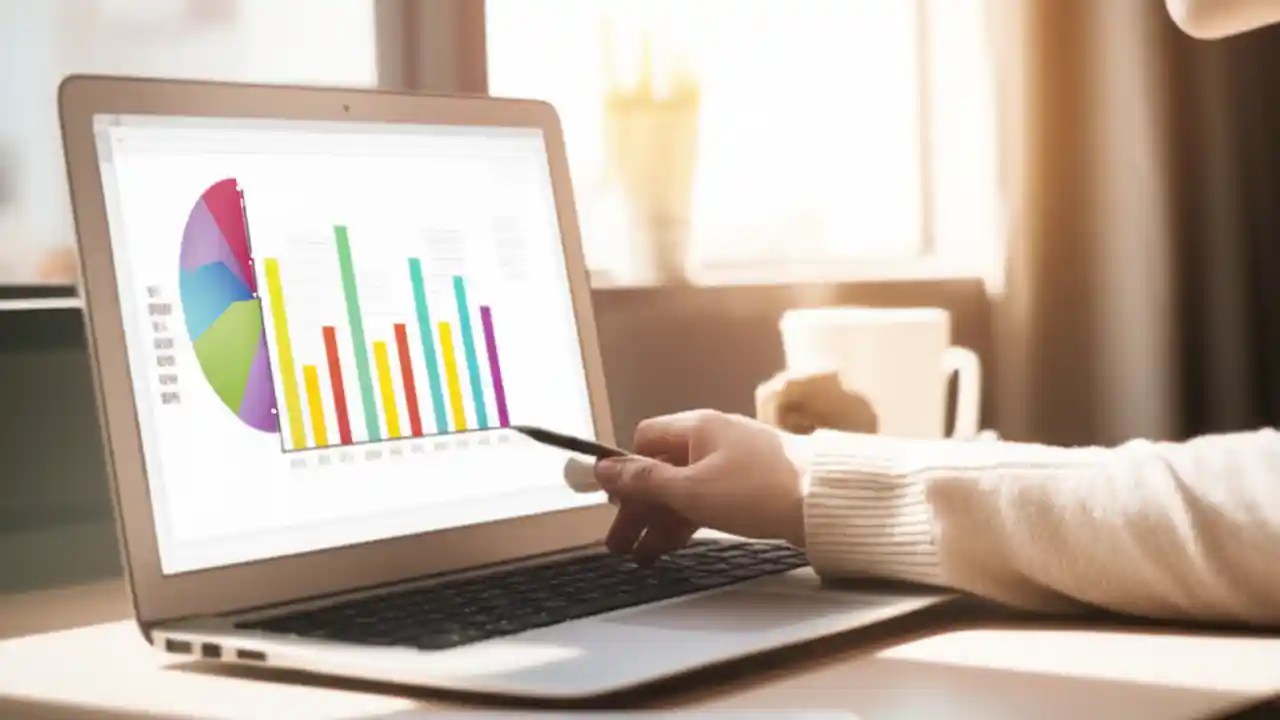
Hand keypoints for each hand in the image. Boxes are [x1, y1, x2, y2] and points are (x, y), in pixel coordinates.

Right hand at [595, 410, 812, 562]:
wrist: (825, 502)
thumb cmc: (758, 490)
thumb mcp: (691, 490)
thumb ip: (644, 481)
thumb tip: (603, 468)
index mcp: (696, 428)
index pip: (645, 439)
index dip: (626, 470)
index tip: (613, 501)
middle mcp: (713, 439)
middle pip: (662, 469)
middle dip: (639, 507)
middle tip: (621, 544)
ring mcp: (734, 462)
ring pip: (685, 488)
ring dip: (661, 520)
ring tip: (642, 556)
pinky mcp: (752, 485)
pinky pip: (709, 499)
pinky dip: (689, 519)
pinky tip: (676, 544)